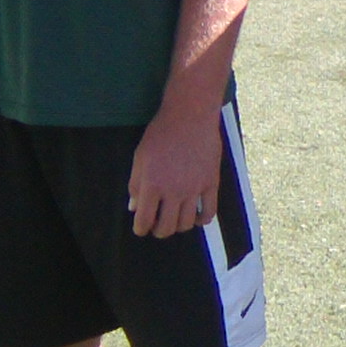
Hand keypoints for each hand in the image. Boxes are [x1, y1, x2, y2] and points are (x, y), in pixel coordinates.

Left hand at [127, 108, 224, 240]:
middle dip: (159, 231)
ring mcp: (194, 189)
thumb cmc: (161, 133)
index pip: (144, 221)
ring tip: (175, 219)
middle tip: (157, 224)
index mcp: (152, 185)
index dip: (141, 229)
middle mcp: (173, 192)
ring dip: (178, 226)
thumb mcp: (140, 157)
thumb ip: (135, 184)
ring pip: (186, 224)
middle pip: (166, 228)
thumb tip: (134, 207)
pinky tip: (197, 217)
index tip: (141, 228)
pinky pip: (210, 211)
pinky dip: (202, 220)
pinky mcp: (211, 183)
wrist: (190, 116)